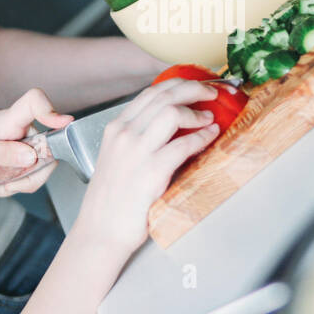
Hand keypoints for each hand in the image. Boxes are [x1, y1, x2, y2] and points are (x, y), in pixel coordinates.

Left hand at [0, 88, 72, 196]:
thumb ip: (1, 154)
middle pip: (47, 148)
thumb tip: (32, 158)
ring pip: (38, 163)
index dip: (51, 111)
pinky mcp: (19, 146)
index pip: (34, 102)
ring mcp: (22, 136)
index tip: (62, 124)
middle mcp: (20, 124)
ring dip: (20, 182)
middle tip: (5, 188)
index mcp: (7, 119)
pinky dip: (15, 180)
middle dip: (30, 177)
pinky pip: (28, 166)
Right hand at [74, 78, 220, 257]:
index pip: (151, 92)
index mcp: (116, 128)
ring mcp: (137, 151)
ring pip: (172, 112)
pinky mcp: (152, 171)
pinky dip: (202, 137)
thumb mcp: (119, 157)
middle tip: (212, 93)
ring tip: (209, 118)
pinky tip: (210, 137)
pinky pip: (183, 144)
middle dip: (194, 88)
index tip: (196, 85)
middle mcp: (124, 134)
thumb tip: (175, 121)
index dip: (179, 84)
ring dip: (197, 112)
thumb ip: (140, 137)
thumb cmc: (112, 198)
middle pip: (164, 95)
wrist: (101, 230)